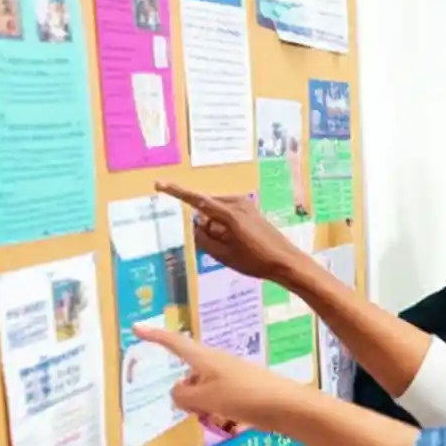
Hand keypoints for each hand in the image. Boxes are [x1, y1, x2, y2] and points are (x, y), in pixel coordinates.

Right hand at [132, 324, 301, 428]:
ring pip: (204, 395)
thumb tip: (178, 393)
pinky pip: (221, 403)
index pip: (174, 343)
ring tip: (224, 422)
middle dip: (190, 399)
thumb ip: (182, 396)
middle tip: (204, 413)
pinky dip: (222, 415)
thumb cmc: (242, 397)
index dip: (155, 336)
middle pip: (189, 379)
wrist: (286, 406)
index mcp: (204, 358)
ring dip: (206, 411)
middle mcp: (216, 363)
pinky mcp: (242, 390)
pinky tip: (236, 426)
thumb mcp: (204, 399)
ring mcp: (230, 376)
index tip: (136, 327)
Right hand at [155, 181, 307, 281]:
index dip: (177, 192)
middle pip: (206, 209)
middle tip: (224, 247)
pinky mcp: (250, 208)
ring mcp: (245, 204)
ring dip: (216, 227)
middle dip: (206, 226)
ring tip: (235, 246)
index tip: (160, 183)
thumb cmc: (255, 261)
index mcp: (230, 214)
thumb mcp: (224, 256)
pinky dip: (224, 225)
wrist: (285, 261)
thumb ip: (204, 239)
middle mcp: (237, 203)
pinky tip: (240, 241)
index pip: (197, 201)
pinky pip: (226, 213)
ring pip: (215, 212)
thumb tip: (197, 224)